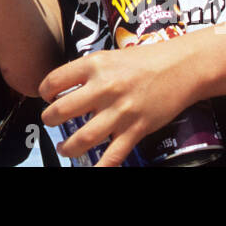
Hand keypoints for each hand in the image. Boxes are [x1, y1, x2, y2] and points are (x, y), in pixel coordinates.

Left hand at [39, 39, 198, 166]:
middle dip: (50, 120)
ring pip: (83, 138)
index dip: (44, 91)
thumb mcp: (109, 57)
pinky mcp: (136, 129)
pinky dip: (100, 167)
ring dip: (68, 148)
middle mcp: (104, 88)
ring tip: (65, 149)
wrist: (180, 68)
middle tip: (51, 122)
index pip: (55, 81)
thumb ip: (87, 72)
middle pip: (62, 111)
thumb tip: (64, 88)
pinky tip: (91, 169)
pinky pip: (113, 155)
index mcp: (94, 66)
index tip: (46, 97)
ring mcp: (120, 112)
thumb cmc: (144, 61)